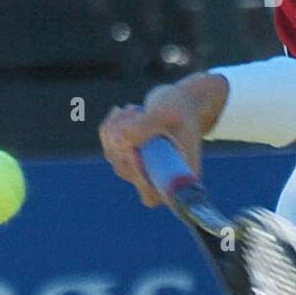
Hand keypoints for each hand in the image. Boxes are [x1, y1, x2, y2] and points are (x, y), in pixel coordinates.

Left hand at [98, 73, 228, 206]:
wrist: (186, 101)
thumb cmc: (183, 108)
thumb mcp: (167, 113)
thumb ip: (145, 126)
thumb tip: (116, 140)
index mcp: (179, 177)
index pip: (151, 194)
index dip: (137, 177)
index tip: (132, 151)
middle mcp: (160, 178)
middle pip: (127, 172)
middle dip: (123, 140)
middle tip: (135, 113)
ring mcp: (143, 169)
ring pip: (114, 157)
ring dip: (115, 129)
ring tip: (133, 109)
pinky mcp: (130, 158)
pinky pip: (110, 147)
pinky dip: (110, 127)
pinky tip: (120, 111)